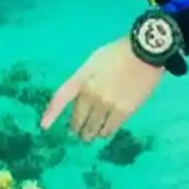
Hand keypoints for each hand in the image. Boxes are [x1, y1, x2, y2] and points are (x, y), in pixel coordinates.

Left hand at [40, 39, 164, 142]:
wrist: (145, 52)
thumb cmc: (117, 54)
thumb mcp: (92, 63)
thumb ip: (80, 81)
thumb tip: (74, 101)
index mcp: (82, 81)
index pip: (61, 99)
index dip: (51, 114)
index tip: (44, 126)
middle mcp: (91, 95)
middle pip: (78, 120)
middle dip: (76, 129)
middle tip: (77, 133)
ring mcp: (107, 105)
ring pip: (92, 128)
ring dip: (89, 134)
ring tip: (90, 136)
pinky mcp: (124, 112)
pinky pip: (108, 130)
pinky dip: (104, 133)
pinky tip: (103, 133)